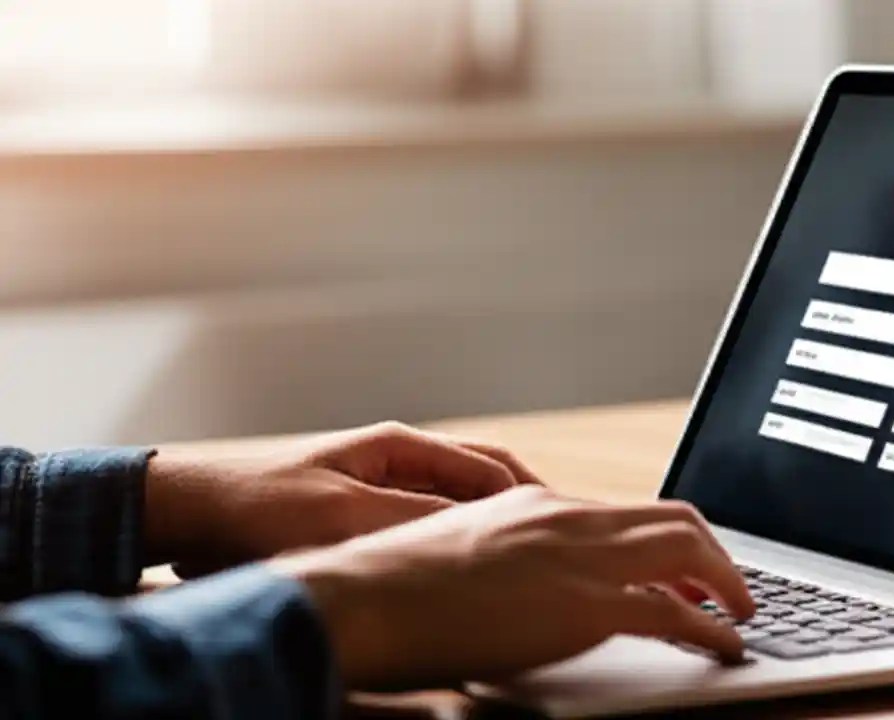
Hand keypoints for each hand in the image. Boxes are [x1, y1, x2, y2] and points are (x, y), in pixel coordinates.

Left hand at [145, 421, 540, 574]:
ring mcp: (383, 484)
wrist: (196, 511)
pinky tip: (467, 568)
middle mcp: (398, 459)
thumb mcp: (346, 515)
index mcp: (400, 446)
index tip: (565, 526)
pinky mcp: (366, 512)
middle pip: (483, 478)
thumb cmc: (262, 505)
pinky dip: (458, 538)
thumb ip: (417, 519)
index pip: (489, 468)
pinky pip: (430, 522)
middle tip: (562, 539)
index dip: (532, 496)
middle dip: (524, 505)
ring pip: (458, 501)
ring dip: (492, 524)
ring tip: (526, 556)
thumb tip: (484, 529)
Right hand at [270, 485, 754, 688]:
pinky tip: (724, 645)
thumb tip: (528, 584)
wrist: (366, 599)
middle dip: (711, 552)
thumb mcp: (461, 553)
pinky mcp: (587, 605)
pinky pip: (675, 612)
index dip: (667, 537)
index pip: (625, 510)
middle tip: (728, 587)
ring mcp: (581, 556)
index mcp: (536, 502)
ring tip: (740, 612)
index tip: (684, 565)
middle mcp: (568, 516)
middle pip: (672, 517)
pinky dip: (711, 628)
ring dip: (724, 582)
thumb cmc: (394, 588)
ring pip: (686, 549)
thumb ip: (506, 557)